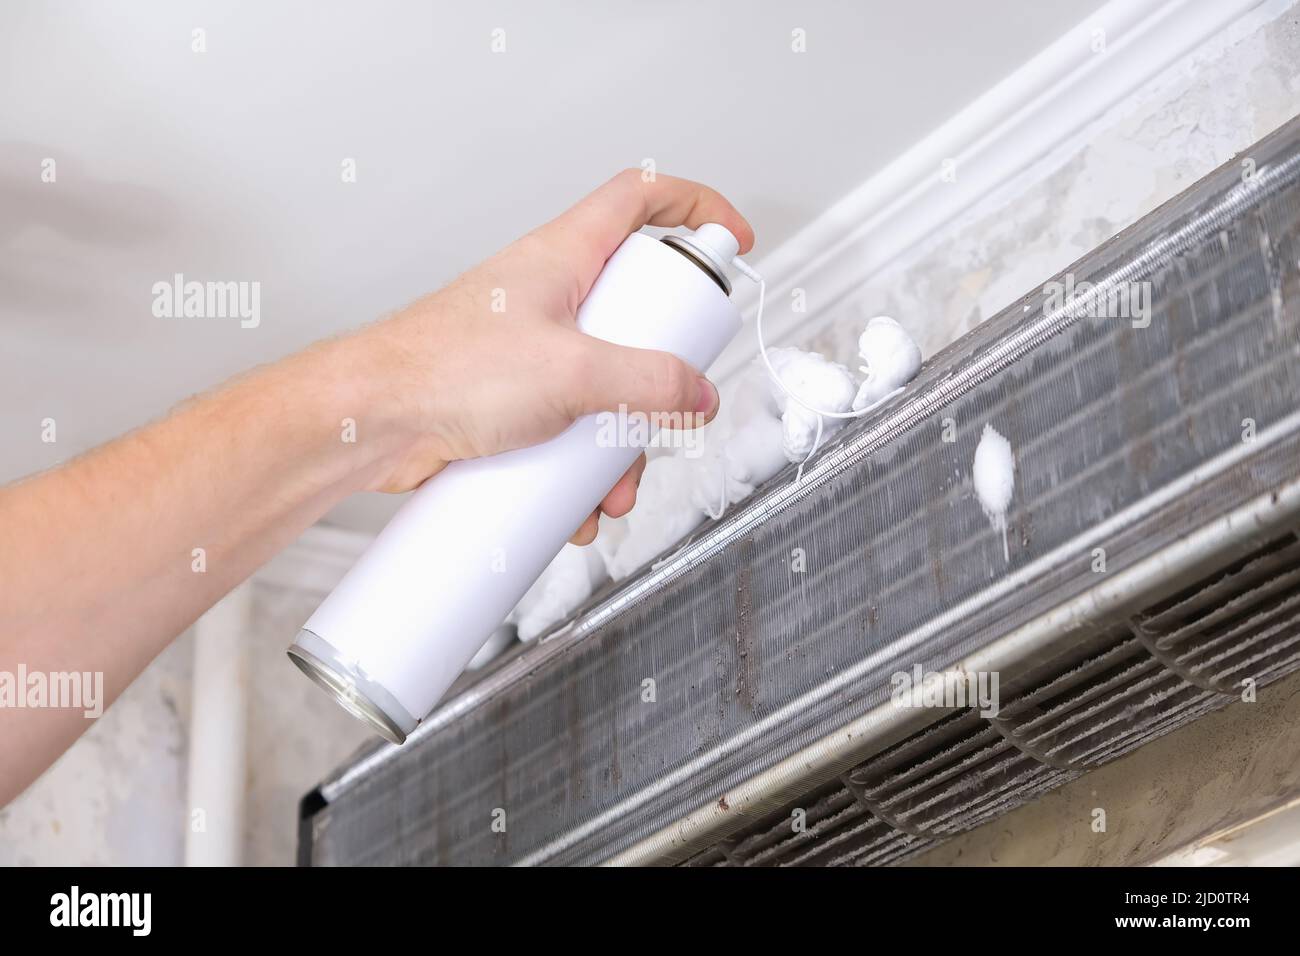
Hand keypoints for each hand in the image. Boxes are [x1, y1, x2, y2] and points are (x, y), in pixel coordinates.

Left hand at [346, 169, 753, 542]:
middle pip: (636, 313)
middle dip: (663, 373)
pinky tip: (580, 503)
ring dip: (622, 442)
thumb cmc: (442, 370)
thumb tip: (695, 394)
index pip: (640, 198)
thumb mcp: (572, 372)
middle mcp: (549, 296)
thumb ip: (648, 382)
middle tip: (674, 400)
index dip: (693, 206)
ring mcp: (532, 350)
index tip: (729, 240)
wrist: (371, 423)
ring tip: (615, 485)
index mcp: (563, 256)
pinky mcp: (513, 400)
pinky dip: (583, 466)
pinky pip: (570, 426)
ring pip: (606, 384)